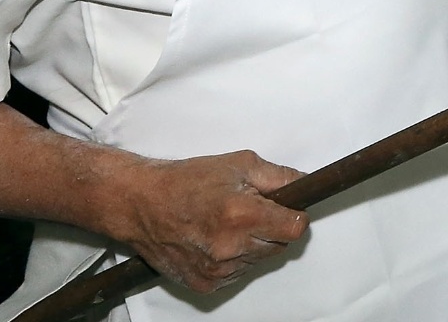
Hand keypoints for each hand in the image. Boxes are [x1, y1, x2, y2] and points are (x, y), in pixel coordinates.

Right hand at [108, 149, 307, 293]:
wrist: (141, 203)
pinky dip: (233, 259)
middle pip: (279, 246)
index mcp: (241, 215)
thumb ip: (278, 176)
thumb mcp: (238, 164)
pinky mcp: (206, 284)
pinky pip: (237, 274)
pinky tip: (214, 239)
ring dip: (251, 245)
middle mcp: (230, 247)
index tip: (288, 210)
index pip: (294, 228)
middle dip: (272, 228)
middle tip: (250, 211)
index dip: (295, 216)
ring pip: (258, 261)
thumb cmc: (185, 182)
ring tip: (226, 223)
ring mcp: (217, 270)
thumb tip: (305, 184)